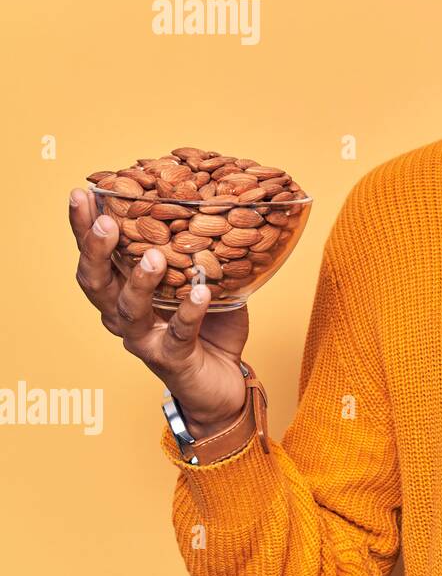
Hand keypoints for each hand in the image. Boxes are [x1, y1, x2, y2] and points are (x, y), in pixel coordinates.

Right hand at [69, 187, 250, 436]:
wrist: (225, 382)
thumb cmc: (209, 327)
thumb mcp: (203, 281)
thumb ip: (200, 251)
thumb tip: (216, 203)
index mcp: (125, 292)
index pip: (98, 257)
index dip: (84, 228)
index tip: (82, 193)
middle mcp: (125, 317)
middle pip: (97, 282)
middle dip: (96, 250)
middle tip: (104, 220)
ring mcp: (145, 340)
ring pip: (130, 310)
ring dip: (140, 281)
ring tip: (154, 256)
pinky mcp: (172, 360)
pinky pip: (179, 334)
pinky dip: (189, 313)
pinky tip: (199, 293)